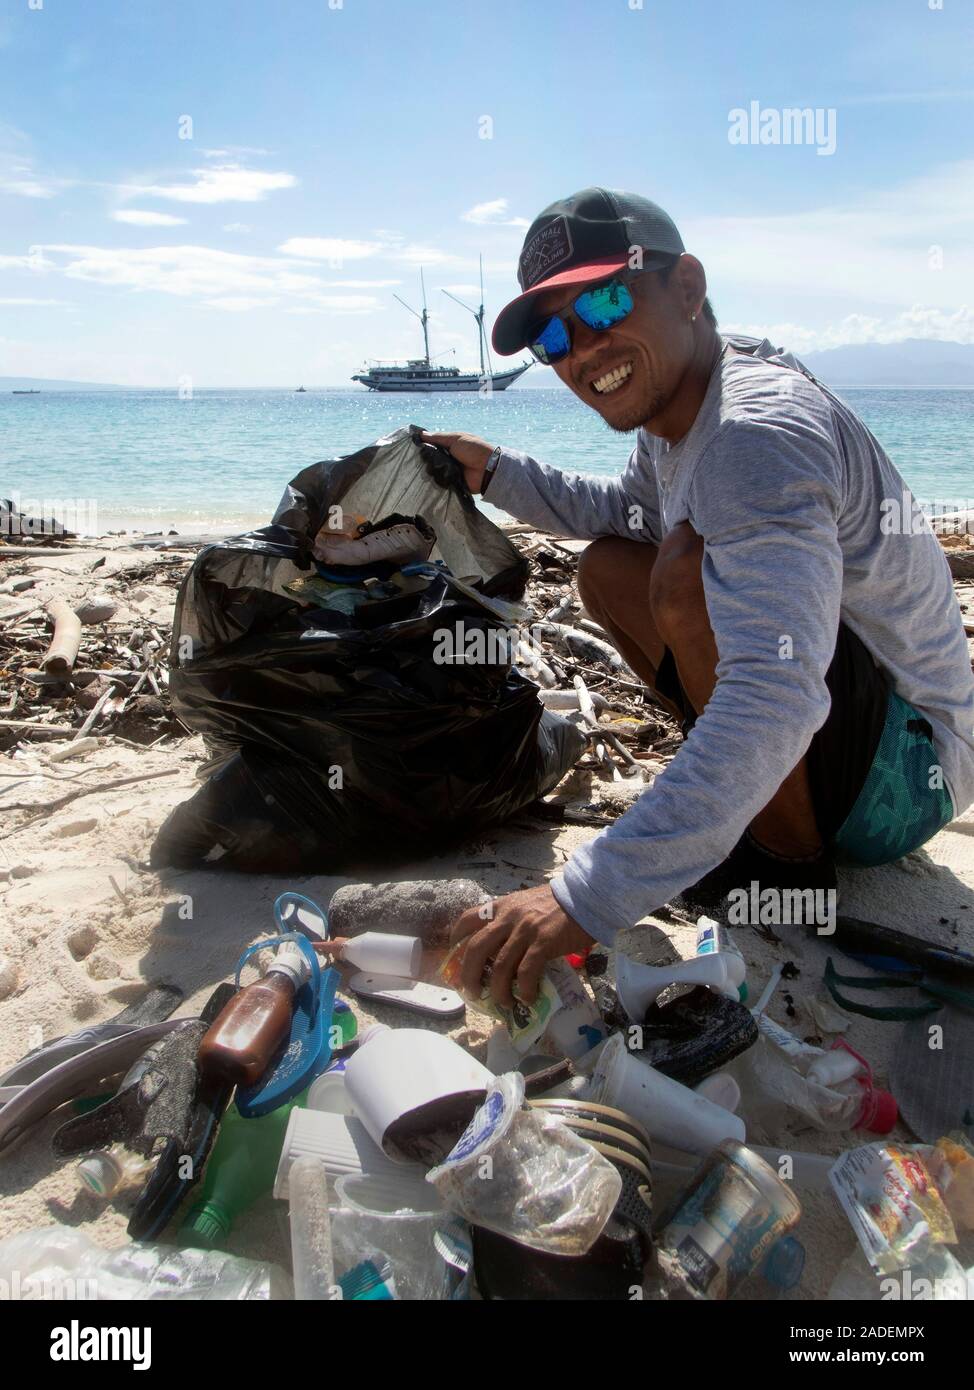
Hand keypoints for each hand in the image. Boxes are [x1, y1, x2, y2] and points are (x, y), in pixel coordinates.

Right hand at [419, 430, 495, 493]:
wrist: (487, 469)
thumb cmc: (474, 450)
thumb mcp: (456, 439)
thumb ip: (438, 437)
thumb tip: (421, 434)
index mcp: (448, 446)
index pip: (430, 446)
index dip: (423, 446)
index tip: (415, 446)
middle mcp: (446, 458)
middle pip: (428, 459)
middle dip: (428, 459)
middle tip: (429, 458)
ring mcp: (448, 471)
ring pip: (431, 471)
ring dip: (434, 468)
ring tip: (441, 467)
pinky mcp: (450, 483)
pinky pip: (438, 482)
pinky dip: (439, 479)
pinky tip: (443, 476)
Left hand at [449, 884, 593, 1006]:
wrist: (586, 897)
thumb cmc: (557, 904)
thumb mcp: (524, 905)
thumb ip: (510, 921)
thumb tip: (500, 952)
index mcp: (501, 907)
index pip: (467, 920)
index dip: (456, 941)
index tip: (456, 958)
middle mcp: (508, 917)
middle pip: (476, 949)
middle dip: (469, 975)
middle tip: (473, 992)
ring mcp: (525, 930)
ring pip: (500, 966)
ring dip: (498, 990)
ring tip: (504, 1003)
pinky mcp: (543, 942)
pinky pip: (526, 972)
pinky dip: (524, 989)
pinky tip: (527, 998)